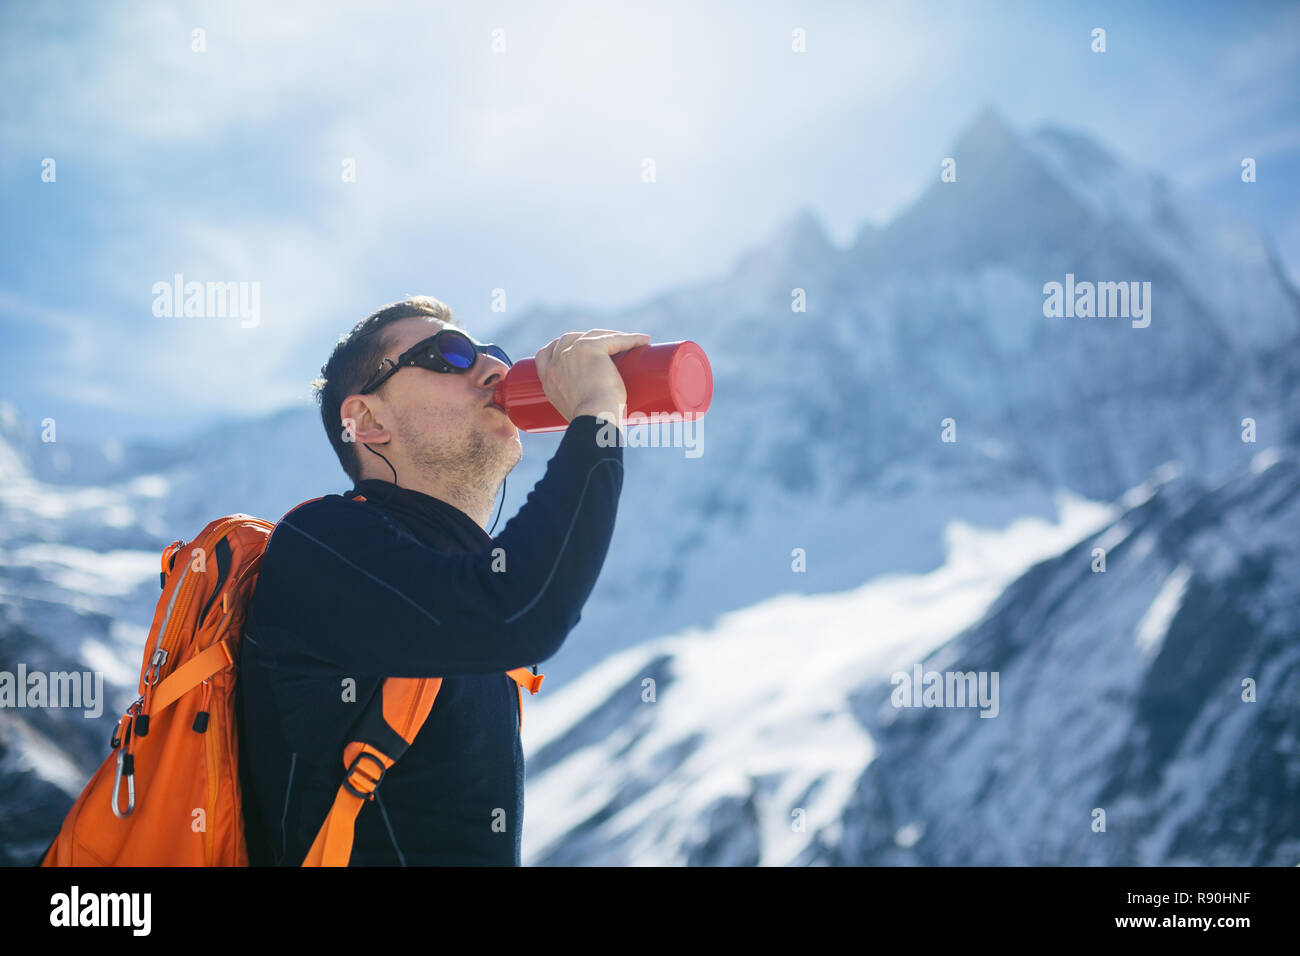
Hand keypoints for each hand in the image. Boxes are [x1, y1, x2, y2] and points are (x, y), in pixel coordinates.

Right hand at [533, 329, 650, 423]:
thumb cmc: (591, 427)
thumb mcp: (577, 417)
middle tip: (608, 347)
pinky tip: (643, 341)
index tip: (575, 351)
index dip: (559, 349)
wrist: (593, 421)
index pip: (545, 354)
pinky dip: (630, 339)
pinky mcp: (591, 348)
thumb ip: (584, 413)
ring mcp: (571, 353)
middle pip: (568, 339)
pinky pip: (612, 338)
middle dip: (586, 338)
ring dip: (611, 336)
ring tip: (629, 343)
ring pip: (593, 336)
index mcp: (548, 379)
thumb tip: (603, 424)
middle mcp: (555, 363)